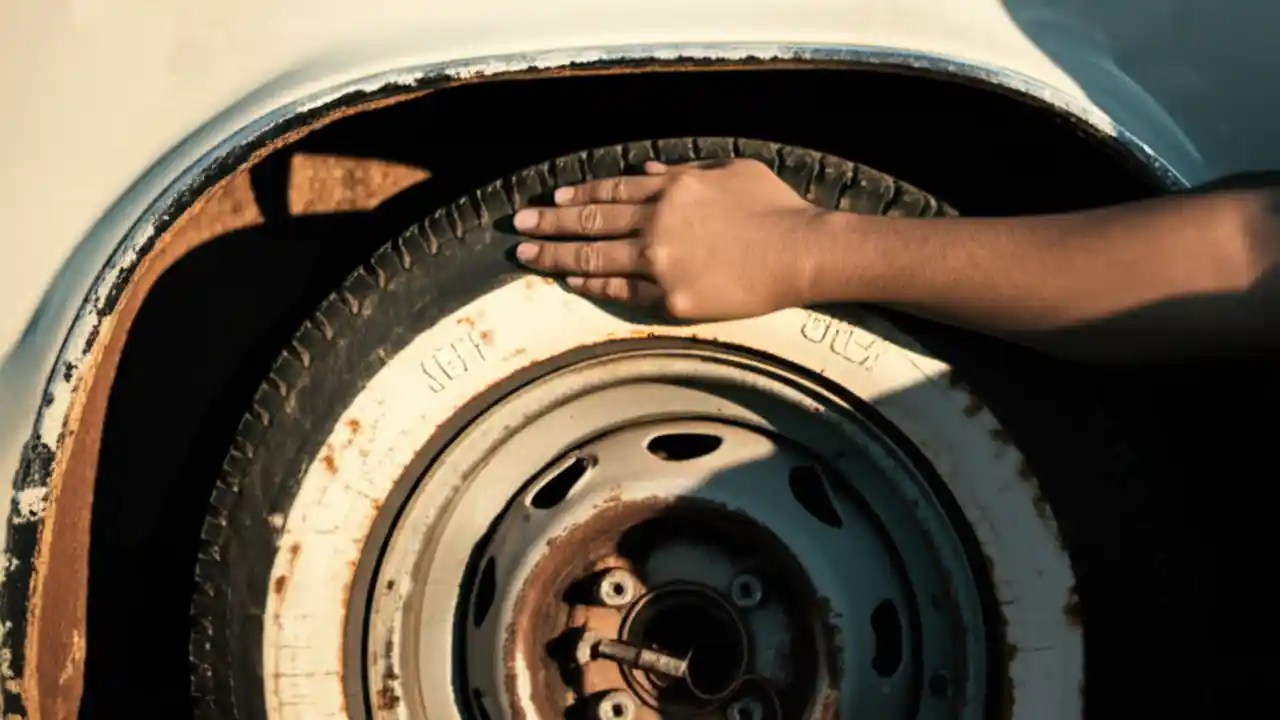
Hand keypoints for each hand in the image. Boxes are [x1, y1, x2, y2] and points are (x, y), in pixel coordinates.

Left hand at [513, 158, 826, 319]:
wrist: (801, 252)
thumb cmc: (775, 208)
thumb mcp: (731, 170)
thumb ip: (683, 169)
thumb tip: (644, 171)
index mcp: (672, 188)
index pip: (611, 191)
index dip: (578, 194)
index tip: (552, 197)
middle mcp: (659, 222)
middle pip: (591, 222)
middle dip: (550, 222)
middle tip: (520, 224)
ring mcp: (662, 262)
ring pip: (596, 256)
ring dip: (556, 255)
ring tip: (527, 255)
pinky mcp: (672, 299)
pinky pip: (623, 291)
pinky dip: (593, 283)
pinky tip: (571, 280)